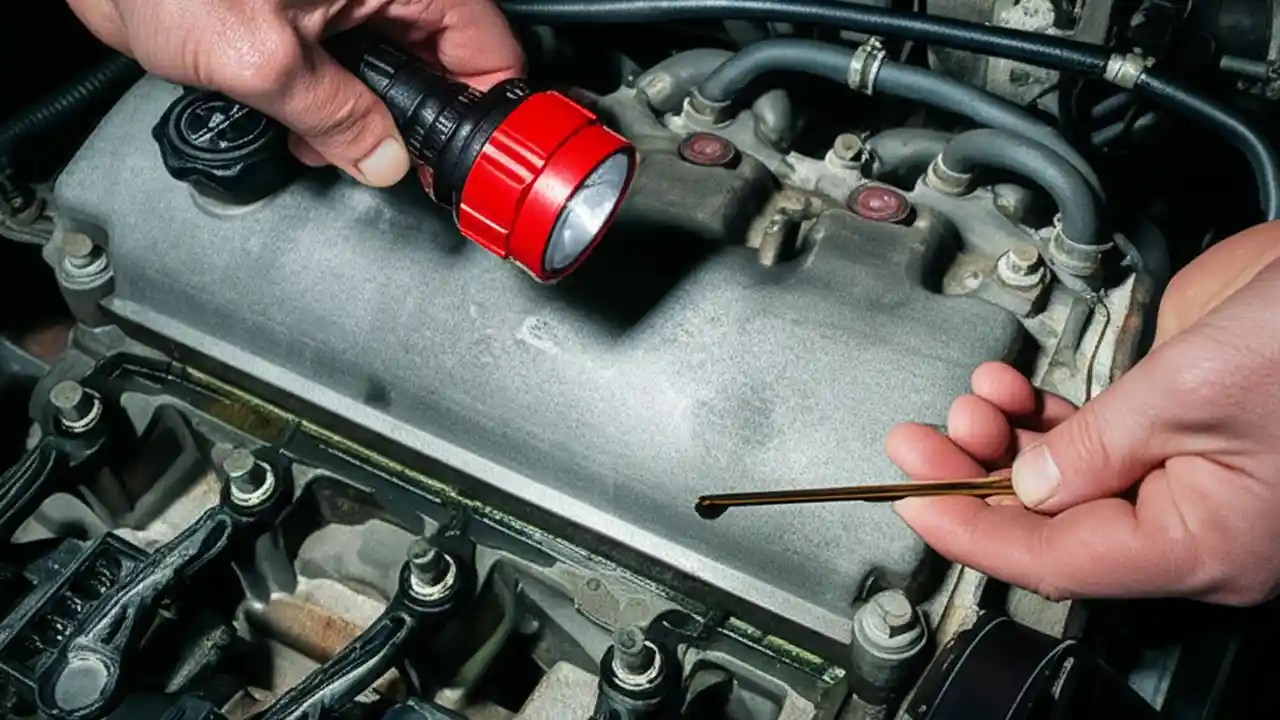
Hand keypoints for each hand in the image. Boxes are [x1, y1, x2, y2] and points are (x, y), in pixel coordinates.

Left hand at [68, 0, 522, 186]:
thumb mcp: (263, 58)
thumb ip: (333, 118)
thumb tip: (381, 158)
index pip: (484, 44)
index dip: (479, 109)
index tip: (463, 160)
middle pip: (438, 61)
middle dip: (407, 120)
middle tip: (376, 157)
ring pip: (388, 67)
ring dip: (361, 115)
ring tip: (319, 137)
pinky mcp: (305, 9)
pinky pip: (342, 61)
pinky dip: (326, 97)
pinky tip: (296, 118)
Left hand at [885, 221, 1279, 604]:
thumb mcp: (1186, 392)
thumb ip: (1094, 447)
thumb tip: (1023, 486)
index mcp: (1206, 543)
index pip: (1058, 560)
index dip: (974, 533)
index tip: (915, 501)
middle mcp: (1194, 522)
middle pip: (1054, 526)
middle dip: (977, 480)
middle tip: (919, 444)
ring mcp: (1186, 478)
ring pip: (1066, 484)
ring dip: (1005, 444)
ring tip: (971, 399)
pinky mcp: (1177, 432)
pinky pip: (1093, 446)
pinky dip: (1042, 421)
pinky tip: (1007, 392)